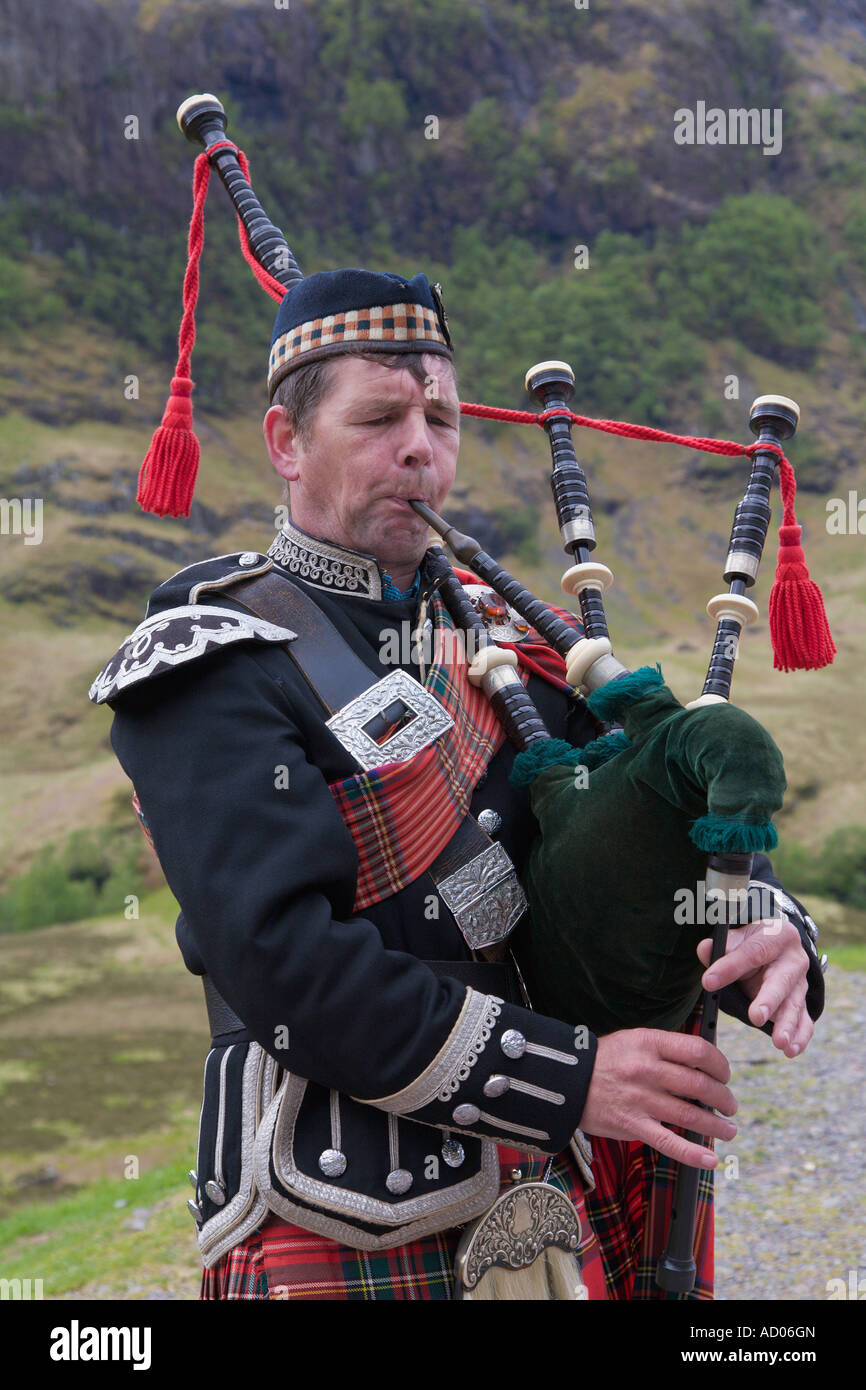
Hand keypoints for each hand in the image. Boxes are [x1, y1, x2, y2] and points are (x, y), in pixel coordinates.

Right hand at [578, 1028, 736, 1168]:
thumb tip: (702, 1063)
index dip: (720, 1064)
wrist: (566, 1081)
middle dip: (723, 1097)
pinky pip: (668, 1141)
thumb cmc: (604, 1060)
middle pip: (700, 1084)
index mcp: (650, 1043)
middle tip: (730, 1105)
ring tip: (729, 1130)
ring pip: (690, 1114)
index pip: (698, 1050)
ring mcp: (641, 1099)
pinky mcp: (632, 1124)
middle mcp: (648, 1070)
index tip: (724, 1074)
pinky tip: (710, 1158)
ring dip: (716, 1125)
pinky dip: (692, 1153)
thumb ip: (666, 1050)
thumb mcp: (634, 1040)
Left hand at [698, 917, 813, 1058]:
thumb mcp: (739, 937)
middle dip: (769, 1000)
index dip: (730, 967)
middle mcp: (794, 960)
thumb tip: (705, 949)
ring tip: (780, 1043)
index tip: (708, 981)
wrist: (777, 947)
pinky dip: (800, 1036)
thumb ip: (722, 945)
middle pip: (781, 981)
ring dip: (787, 1025)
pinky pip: (804, 1021)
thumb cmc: (752, 943)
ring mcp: (800, 984)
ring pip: (794, 1005)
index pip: (753, 952)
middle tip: (756, 1017)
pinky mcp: (801, 1003)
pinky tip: (791, 1049)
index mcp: (778, 936)